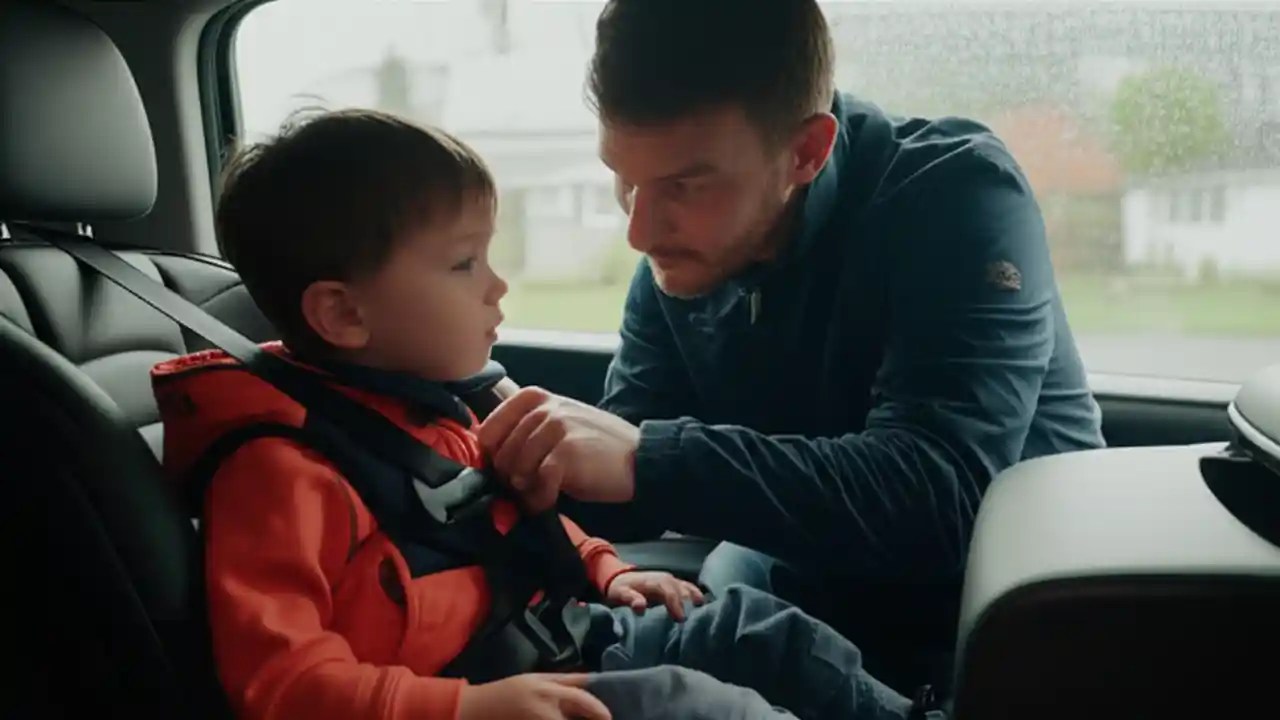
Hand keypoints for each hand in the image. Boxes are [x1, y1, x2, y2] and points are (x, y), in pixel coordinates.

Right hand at [457, 673, 610, 719]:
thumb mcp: (536, 677)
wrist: (477, 710)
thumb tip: (592, 680)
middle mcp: (546, 712)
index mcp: (548, 692)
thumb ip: (565, 680)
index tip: (609, 717)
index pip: (582, 700)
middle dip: (593, 719)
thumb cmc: (509, 691)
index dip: (599, 710)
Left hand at [478, 387, 640, 512]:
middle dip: (510, 478)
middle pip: (500, 454)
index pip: (488, 430)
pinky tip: (551, 500)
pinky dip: (541, 500)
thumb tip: (490, 458)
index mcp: (535, 398)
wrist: (639, 459)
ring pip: (516, 470)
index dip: (493, 457)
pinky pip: (537, 484)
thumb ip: (526, 431)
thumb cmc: (596, 447)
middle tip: (529, 487)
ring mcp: (556, 428)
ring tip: (543, 493)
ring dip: (526, 491)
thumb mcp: (559, 424)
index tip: (508, 470)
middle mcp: (544, 408)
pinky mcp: (567, 453)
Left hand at [606, 571, 705, 621]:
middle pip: (683, 591)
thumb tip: (640, 607)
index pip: (670, 592)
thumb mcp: (620, 594)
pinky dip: (697, 597)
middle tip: (695, 623)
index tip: (681, 619)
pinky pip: (689, 589)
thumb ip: (631, 599)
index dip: (676, 605)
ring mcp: (672, 581)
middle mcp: (666, 579)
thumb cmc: (620, 589)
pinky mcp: (675, 585)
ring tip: (703, 616)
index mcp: (654, 581)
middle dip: (690, 606)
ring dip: (696, 601)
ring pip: (689, 589)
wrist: (619, 577)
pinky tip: (703, 609)